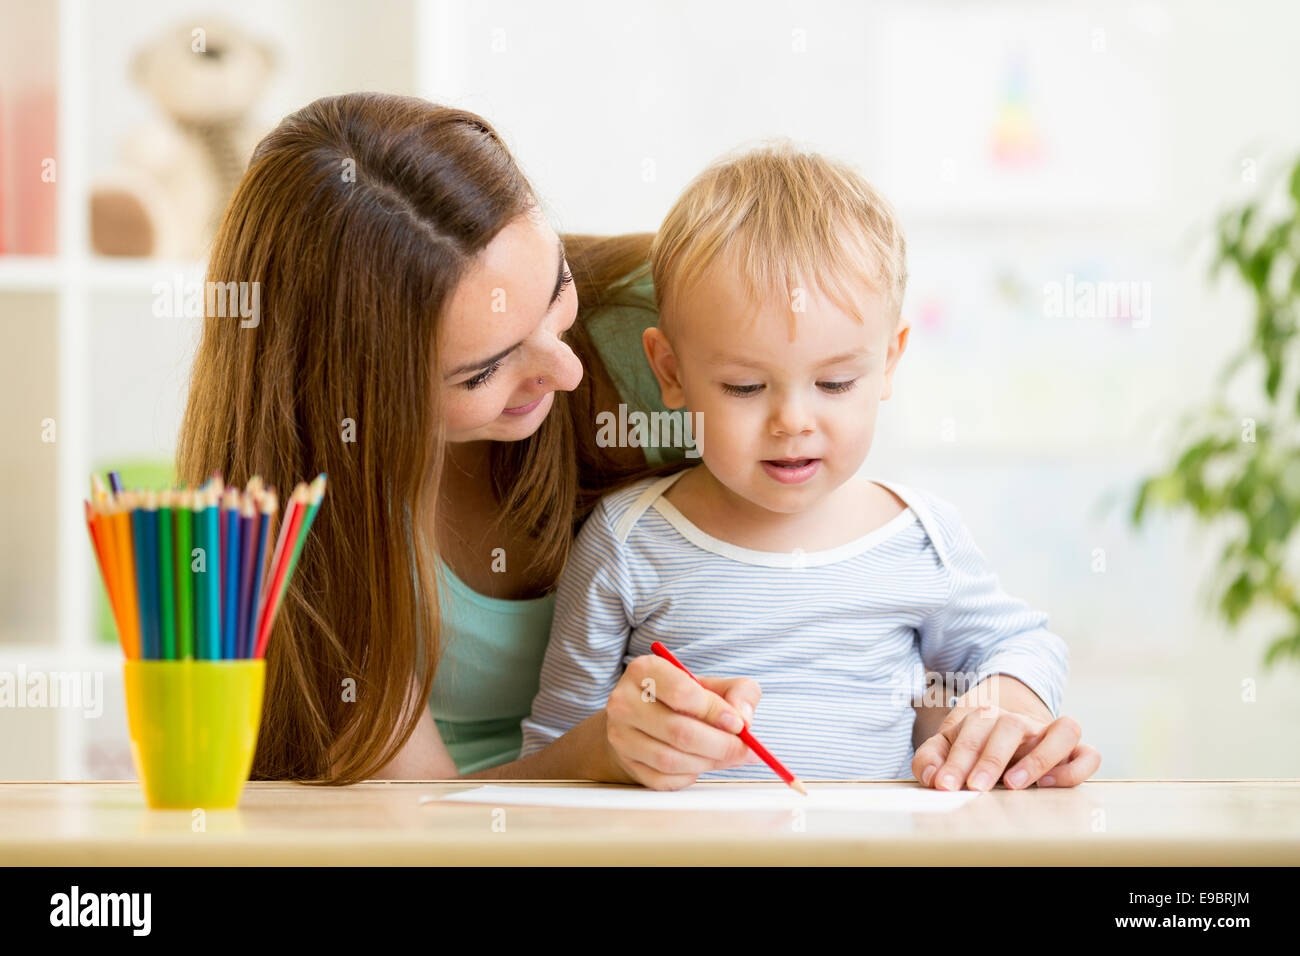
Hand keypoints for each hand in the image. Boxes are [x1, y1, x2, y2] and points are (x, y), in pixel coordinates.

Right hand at [602, 654, 762, 790]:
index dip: (717, 712)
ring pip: (671, 760)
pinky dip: (690, 776)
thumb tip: (744, 719)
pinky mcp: (626, 763)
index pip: (683, 693)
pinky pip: (664, 779)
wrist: (643, 720)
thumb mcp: (712, 683)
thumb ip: (739, 691)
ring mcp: (620, 735)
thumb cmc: (683, 700)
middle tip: (745, 751)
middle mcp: (624, 701)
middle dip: (721, 745)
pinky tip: (700, 764)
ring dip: (708, 763)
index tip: (739, 724)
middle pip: (679, 731)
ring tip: (727, 757)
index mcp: (644, 670)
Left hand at [912, 698, 1099, 790]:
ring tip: (1014, 784)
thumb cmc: (973, 743)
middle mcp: (1021, 721)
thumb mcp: (946, 745)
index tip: (946, 784)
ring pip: (1062, 730)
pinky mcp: (1074, 752)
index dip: (957, 758)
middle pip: (1010, 726)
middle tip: (975, 787)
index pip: (971, 730)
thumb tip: (932, 776)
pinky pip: (1089, 753)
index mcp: (986, 716)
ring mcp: (1050, 735)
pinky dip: (1075, 769)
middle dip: (990, 758)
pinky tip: (1049, 785)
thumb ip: (931, 758)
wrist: (1004, 722)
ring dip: (1039, 757)